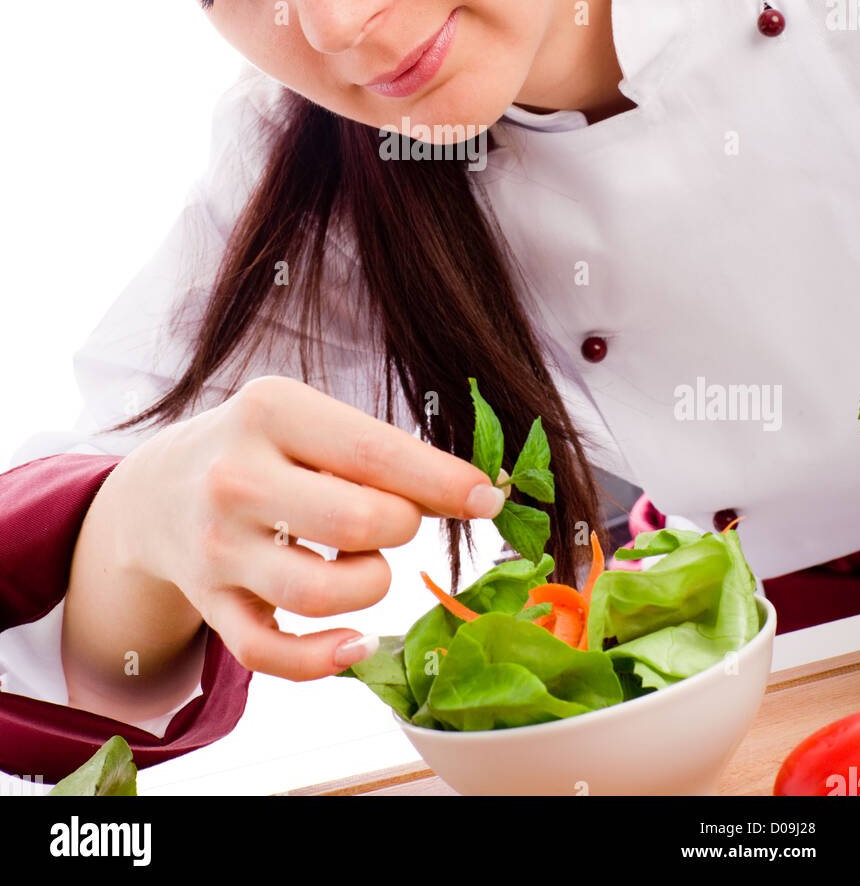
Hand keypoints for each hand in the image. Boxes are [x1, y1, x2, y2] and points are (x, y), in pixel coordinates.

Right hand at [113, 375, 503, 682]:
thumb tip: (477, 496)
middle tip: (392, 519)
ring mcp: (217, 547)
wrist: (159, 491)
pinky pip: (272, 654)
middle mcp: (236, 477)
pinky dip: (326, 658)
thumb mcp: (309, 421)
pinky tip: (358, 641)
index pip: (374, 452)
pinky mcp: (210, 604)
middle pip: (357, 523)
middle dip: (400, 527)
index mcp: (269, 411)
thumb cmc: (262, 449)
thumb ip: (382, 454)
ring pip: (322, 594)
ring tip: (361, 561)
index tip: (490, 497)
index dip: (444, 482)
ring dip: (371, 584)